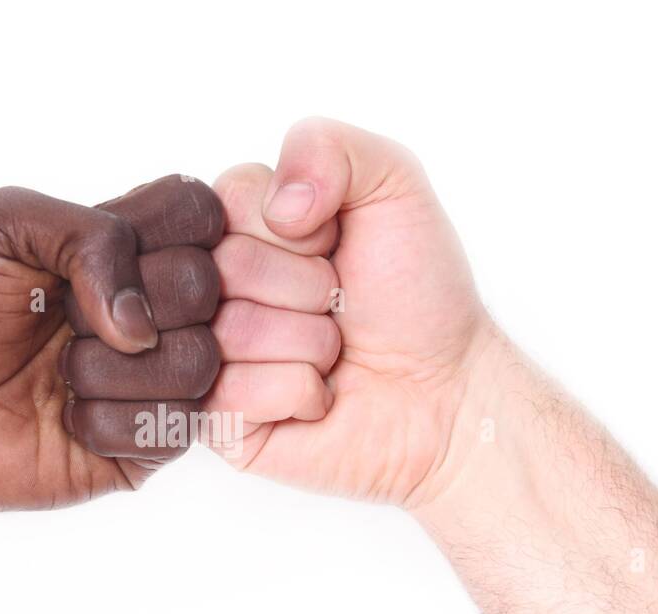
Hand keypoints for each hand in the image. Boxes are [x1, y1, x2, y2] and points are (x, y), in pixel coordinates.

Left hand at [0, 176, 223, 511]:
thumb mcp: (1, 226)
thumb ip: (86, 230)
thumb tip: (140, 322)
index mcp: (137, 245)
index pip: (201, 212)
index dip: (154, 232)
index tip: (89, 257)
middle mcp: (163, 308)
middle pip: (205, 284)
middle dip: (114, 304)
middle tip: (62, 319)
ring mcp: (163, 377)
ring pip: (197, 360)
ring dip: (108, 369)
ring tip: (62, 375)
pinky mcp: (154, 443)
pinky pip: (172, 426)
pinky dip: (102, 422)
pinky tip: (67, 419)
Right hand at [205, 118, 494, 507]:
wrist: (449, 391)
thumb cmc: (418, 295)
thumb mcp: (393, 185)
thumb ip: (327, 146)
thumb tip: (278, 202)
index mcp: (238, 228)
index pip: (225, 200)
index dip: (296, 230)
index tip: (334, 248)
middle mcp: (212, 291)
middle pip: (222, 269)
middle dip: (305, 288)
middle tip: (338, 306)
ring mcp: (208, 357)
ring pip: (228, 333)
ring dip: (308, 345)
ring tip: (334, 354)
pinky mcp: (217, 422)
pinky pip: (231, 396)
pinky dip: (297, 394)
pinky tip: (319, 398)